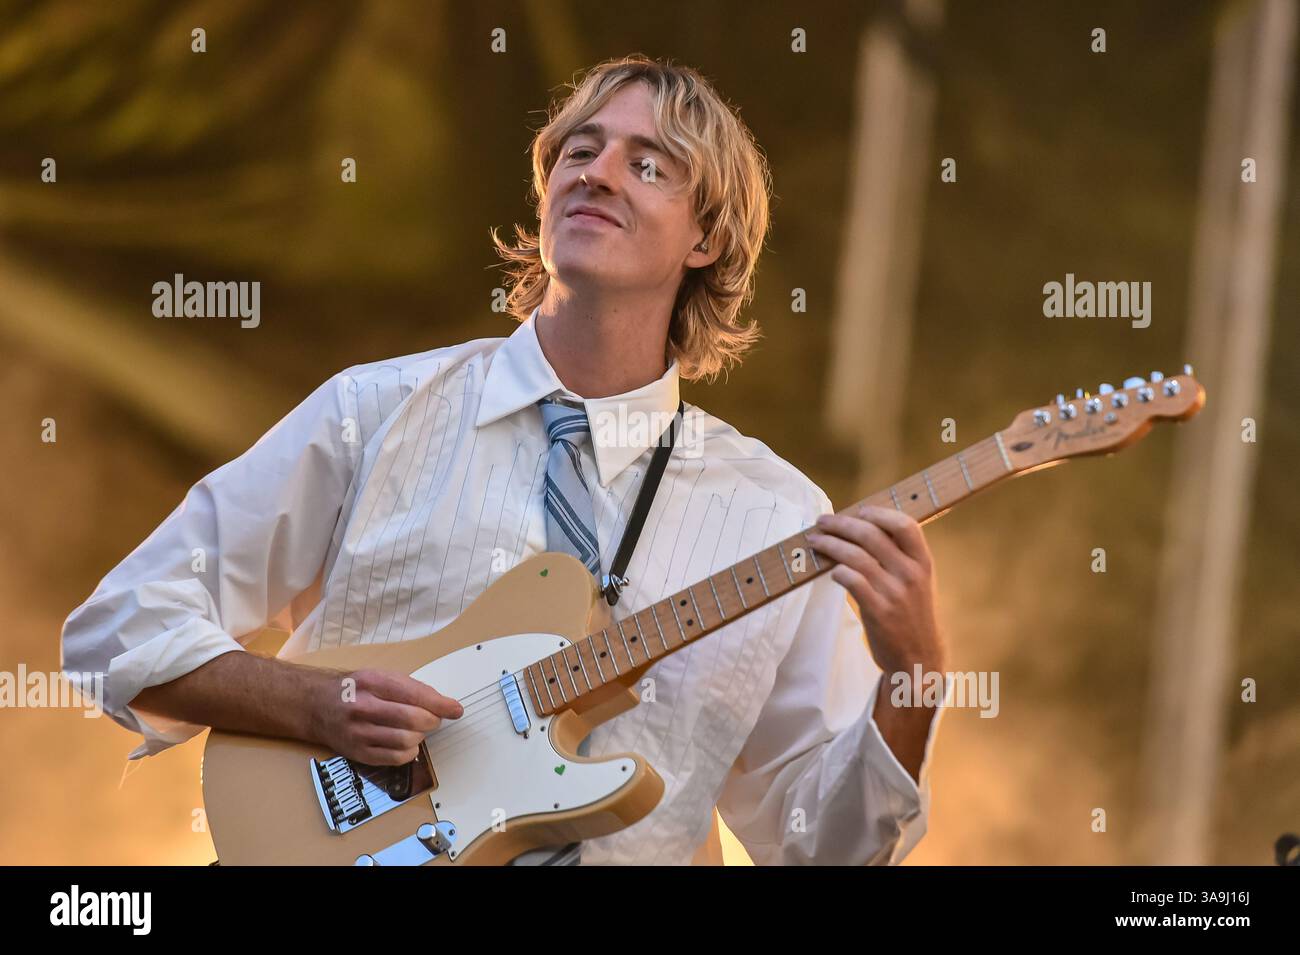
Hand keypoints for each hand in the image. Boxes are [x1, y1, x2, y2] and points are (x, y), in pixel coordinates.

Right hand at [310, 668, 463, 765]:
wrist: (317, 706)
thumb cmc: (355, 690)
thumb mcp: (380, 676)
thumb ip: (411, 688)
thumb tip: (444, 704)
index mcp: (371, 683)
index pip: (413, 695)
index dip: (440, 704)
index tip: (455, 709)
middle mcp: (363, 708)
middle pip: (412, 720)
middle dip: (432, 721)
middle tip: (433, 719)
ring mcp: (359, 733)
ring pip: (406, 741)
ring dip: (421, 737)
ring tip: (417, 730)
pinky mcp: (358, 753)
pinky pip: (395, 758)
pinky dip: (409, 752)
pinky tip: (408, 744)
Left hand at [806, 504, 946, 677]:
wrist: (919, 658)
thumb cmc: (912, 615)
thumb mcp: (917, 582)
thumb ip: (899, 557)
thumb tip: (862, 528)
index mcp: (923, 562)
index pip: (905, 525)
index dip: (879, 513)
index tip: (858, 510)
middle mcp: (911, 574)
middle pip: (871, 535)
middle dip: (841, 524)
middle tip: (822, 521)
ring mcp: (895, 593)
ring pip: (856, 556)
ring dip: (830, 544)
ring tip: (814, 541)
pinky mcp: (879, 612)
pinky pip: (852, 581)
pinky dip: (838, 571)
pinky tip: (830, 570)